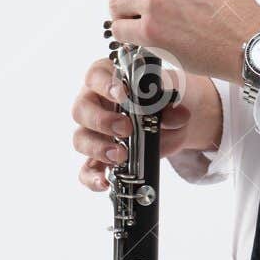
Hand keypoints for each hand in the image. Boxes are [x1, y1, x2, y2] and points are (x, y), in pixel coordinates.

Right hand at [72, 58, 224, 191]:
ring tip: (121, 156)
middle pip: (81, 110)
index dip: (105, 84)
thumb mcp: (170, 101)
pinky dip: (92, 177)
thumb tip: (178, 115)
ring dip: (98, 148)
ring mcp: (91, 131)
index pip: (96, 76)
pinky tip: (105, 182)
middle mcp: (92, 103)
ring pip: (80, 139)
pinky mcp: (95, 157)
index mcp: (106, 79)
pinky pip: (85, 169)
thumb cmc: (160, 102)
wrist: (167, 124)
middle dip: (102, 121)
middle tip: (126, 129)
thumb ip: (173, 107)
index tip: (123, 94)